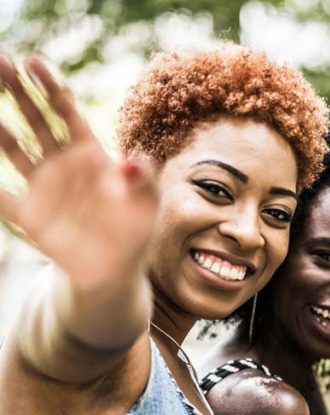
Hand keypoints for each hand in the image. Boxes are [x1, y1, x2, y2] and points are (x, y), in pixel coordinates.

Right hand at [0, 56, 156, 291]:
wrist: (115, 270)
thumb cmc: (134, 233)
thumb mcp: (147, 207)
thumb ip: (145, 181)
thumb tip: (134, 159)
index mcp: (89, 155)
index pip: (67, 113)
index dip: (51, 87)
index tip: (33, 62)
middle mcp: (61, 164)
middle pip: (36, 120)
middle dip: (18, 91)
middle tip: (0, 62)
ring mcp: (43, 187)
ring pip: (14, 149)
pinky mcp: (30, 215)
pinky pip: (1, 198)